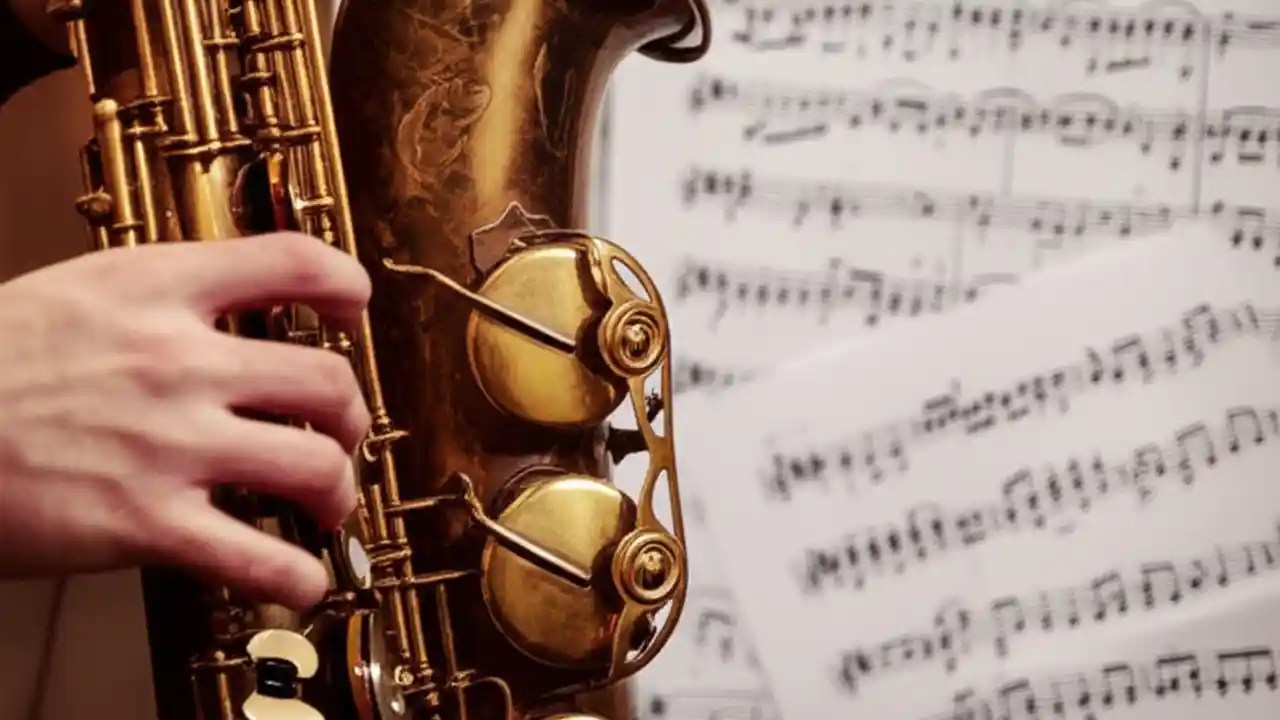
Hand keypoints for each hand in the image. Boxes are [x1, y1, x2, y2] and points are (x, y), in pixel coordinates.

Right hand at [0, 233, 371, 609]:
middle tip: (342, 435)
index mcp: (157, 290)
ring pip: (315, 466)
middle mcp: (177, 360)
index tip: (355, 311)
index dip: (345, 287)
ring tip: (328, 505)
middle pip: (327, 379)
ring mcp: (168, 443)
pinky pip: (258, 559)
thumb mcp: (74, 295)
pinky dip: (299, 577)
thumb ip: (159, 300)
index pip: (292, 262)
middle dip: (353, 417)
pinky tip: (303, 580)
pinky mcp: (145, 523)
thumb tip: (229, 315)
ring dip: (339, 492)